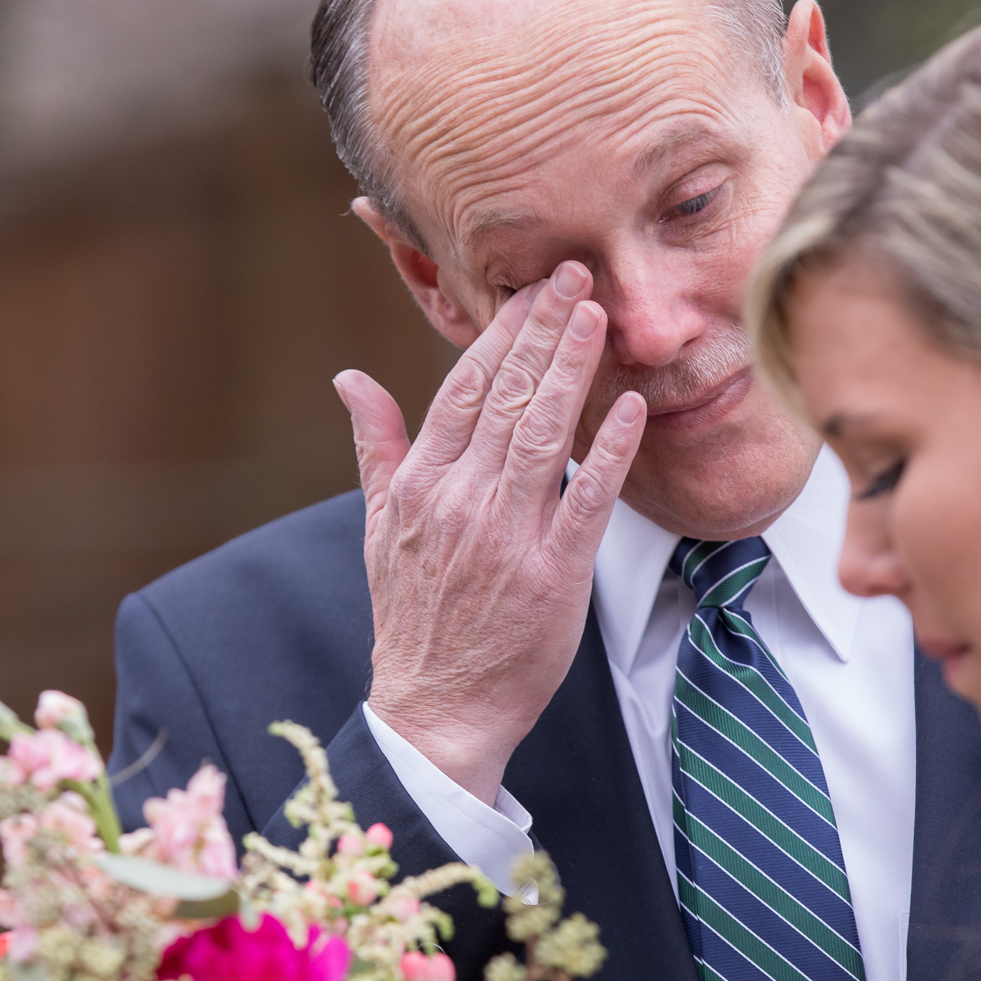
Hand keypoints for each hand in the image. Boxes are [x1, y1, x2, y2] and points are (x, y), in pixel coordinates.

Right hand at [335, 262, 646, 801]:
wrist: (436, 706)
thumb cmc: (413, 616)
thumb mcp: (378, 526)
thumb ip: (375, 446)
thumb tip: (350, 380)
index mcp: (419, 485)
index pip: (462, 388)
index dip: (499, 332)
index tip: (530, 288)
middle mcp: (459, 501)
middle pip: (507, 396)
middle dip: (543, 329)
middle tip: (575, 275)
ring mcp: (506, 536)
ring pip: (543, 433)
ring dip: (572, 368)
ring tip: (598, 315)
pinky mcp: (553, 573)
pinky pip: (585, 498)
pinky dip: (608, 450)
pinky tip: (629, 406)